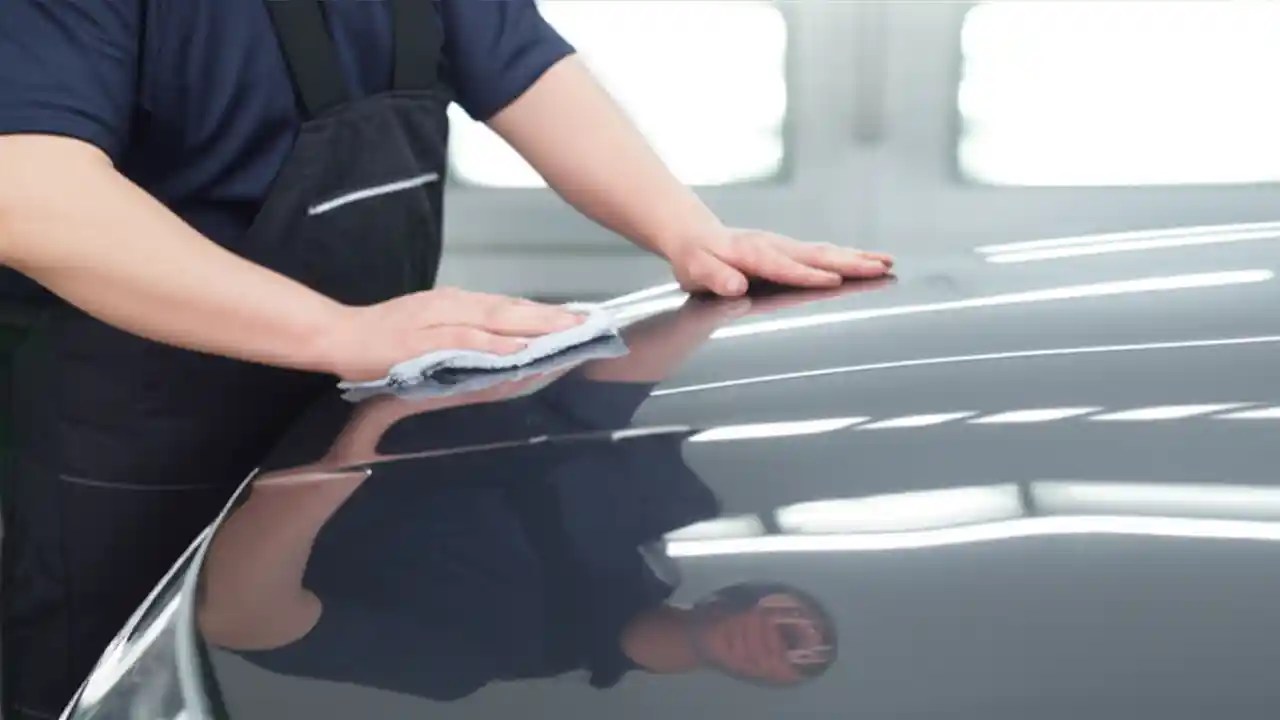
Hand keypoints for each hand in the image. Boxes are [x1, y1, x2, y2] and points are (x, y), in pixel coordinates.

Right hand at [312, 288, 583, 381]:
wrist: (339, 335)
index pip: (510, 305)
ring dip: (533, 325)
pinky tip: (518, 347)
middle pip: (511, 308)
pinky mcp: (424, 340)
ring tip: (565, 332)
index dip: (545, 311)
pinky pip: (466, 340)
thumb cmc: (384, 336)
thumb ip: (467, 335)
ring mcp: (439, 320)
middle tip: (587, 322)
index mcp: (457, 303)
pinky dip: (494, 343)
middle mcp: (453, 305)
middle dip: (552, 316)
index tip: (578, 317)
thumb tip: (507, 344)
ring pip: (496, 319)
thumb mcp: (432, 328)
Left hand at [666, 228, 893, 296]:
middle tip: (881, 268)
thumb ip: (715, 276)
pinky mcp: (792, 249)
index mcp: (751, 254)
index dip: (808, 274)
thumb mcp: (695, 270)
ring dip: (857, 257)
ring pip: (826, 251)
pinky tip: (870, 261)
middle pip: (816, 255)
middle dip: (849, 262)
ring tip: (887, 263)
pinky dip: (849, 255)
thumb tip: (734, 286)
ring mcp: (786, 246)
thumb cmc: (696, 258)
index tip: (834, 279)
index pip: (784, 267)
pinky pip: (824, 252)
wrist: (695, 235)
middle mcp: (774, 246)